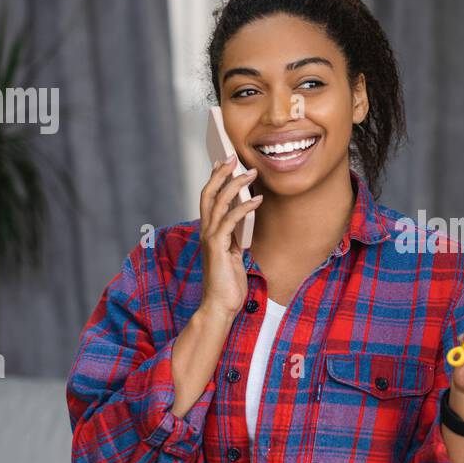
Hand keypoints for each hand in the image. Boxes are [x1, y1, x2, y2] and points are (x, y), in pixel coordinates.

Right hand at [197, 159, 262, 319]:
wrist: (221, 306)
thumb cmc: (229, 283)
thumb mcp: (234, 254)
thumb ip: (235, 237)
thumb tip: (245, 220)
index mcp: (209, 231)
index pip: (209, 198)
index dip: (214, 178)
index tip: (223, 161)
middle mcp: (206, 231)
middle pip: (209, 193)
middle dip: (221, 173)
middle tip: (234, 157)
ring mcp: (210, 238)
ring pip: (219, 202)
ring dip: (235, 185)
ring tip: (251, 173)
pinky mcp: (218, 247)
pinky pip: (231, 221)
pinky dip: (244, 208)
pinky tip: (257, 200)